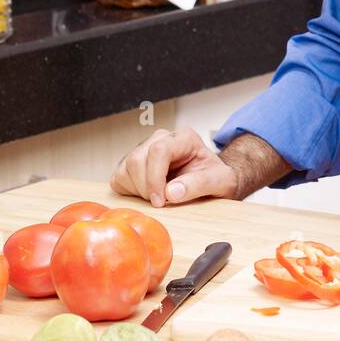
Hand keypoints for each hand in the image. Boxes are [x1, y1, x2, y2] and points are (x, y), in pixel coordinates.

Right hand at [110, 127, 237, 207]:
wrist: (210, 181)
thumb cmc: (214, 178)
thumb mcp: (220, 182)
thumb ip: (200, 184)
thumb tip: (171, 192)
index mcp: (184, 138)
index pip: (159, 150)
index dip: (155, 177)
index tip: (161, 200)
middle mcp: (161, 138)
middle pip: (137, 159)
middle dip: (146, 187)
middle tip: (162, 202)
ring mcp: (144, 149)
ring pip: (125, 167)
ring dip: (138, 190)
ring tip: (158, 197)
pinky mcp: (131, 164)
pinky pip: (118, 177)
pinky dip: (128, 191)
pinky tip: (147, 194)